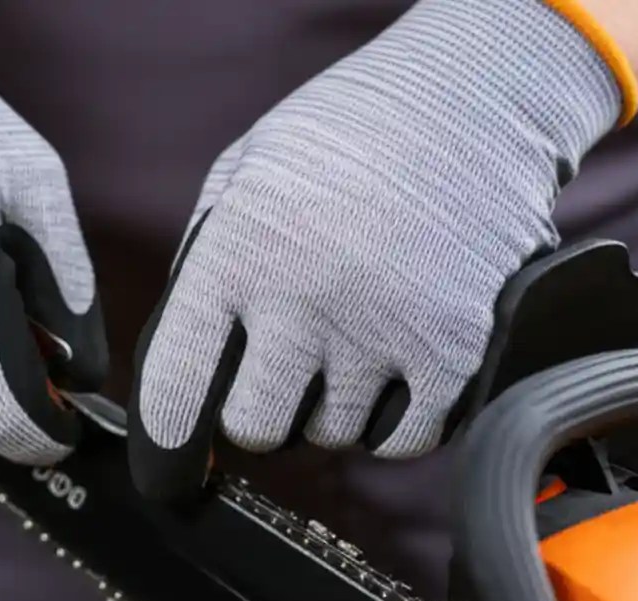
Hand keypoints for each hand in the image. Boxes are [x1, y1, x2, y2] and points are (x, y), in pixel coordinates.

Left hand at [129, 0, 623, 501]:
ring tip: (348, 345)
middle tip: (276, 377)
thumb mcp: (243, 173)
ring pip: (331, 436)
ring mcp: (382, 333)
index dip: (165, 438)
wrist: (472, 101)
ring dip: (329, 409)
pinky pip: (404, 440)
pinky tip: (392, 375)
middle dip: (257, 414)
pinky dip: (392, 422)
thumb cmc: (346, 133)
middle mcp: (303, 303)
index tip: (168, 462)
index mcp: (236, 255)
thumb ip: (206, 260)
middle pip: (255, 429)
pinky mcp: (454, 353)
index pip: (177, 386)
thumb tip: (185, 351)